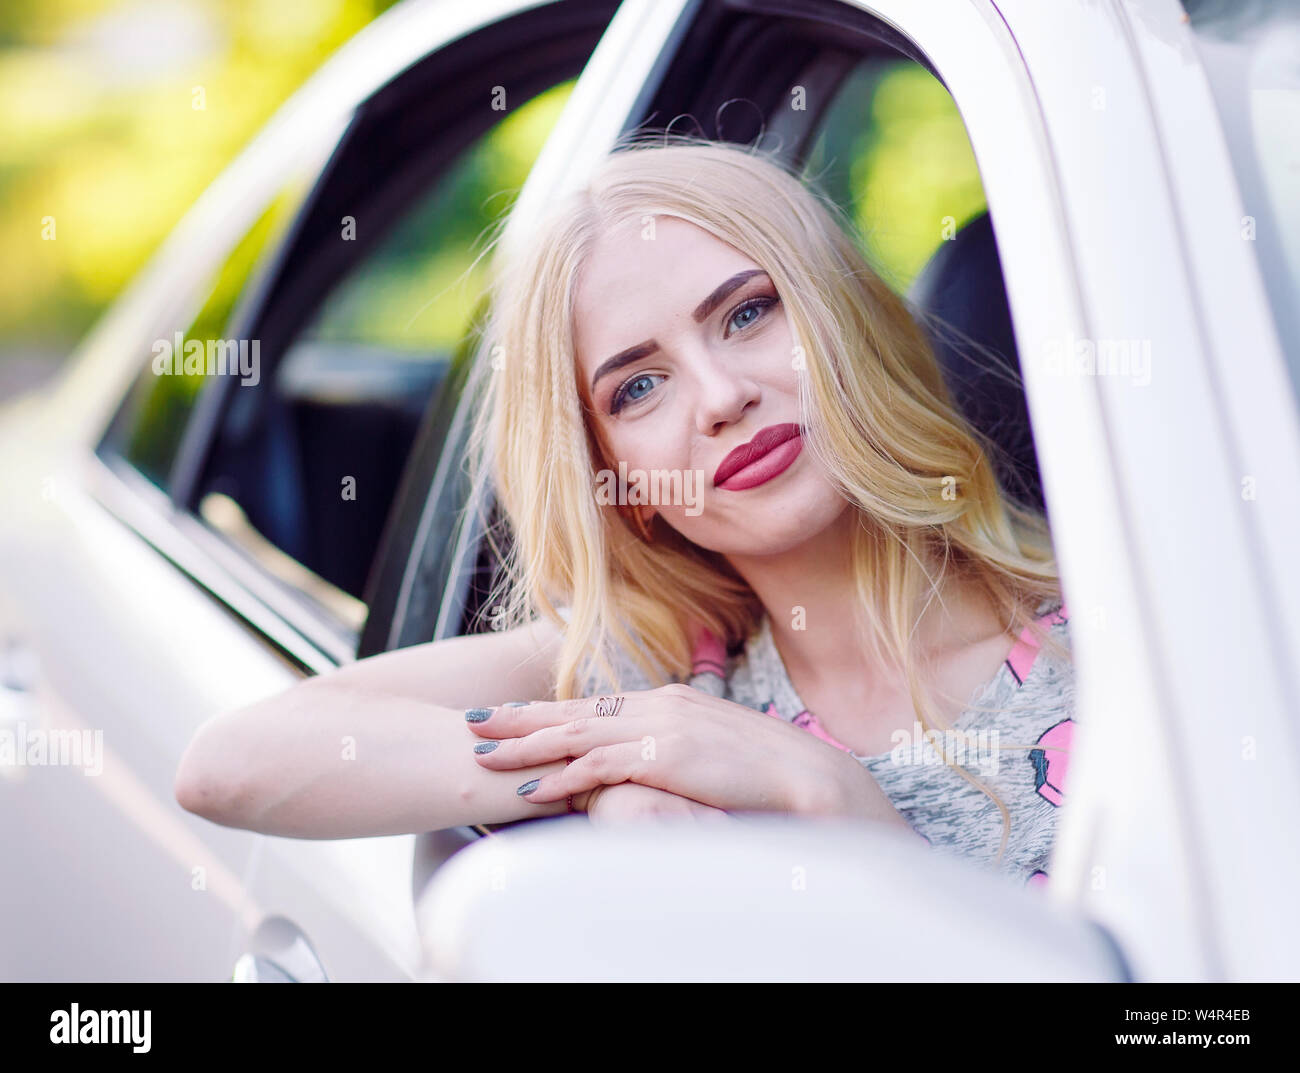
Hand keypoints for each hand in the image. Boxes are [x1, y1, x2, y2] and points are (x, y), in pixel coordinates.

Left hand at [466, 683, 903, 824]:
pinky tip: (533, 787)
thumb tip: (643, 763)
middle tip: (473, 720)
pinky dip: (561, 775)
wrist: (808, 777)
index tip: (509, 713)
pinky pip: (600, 766)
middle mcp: (657, 706)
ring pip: (576, 733)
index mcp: (667, 702)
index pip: (594, 704)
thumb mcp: (710, 749)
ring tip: (483, 753)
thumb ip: (671, 748)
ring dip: (526, 745)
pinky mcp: (665, 757)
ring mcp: (660, 728)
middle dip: (519, 716)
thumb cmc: (764, 772)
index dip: (547, 710)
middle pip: (574, 710)